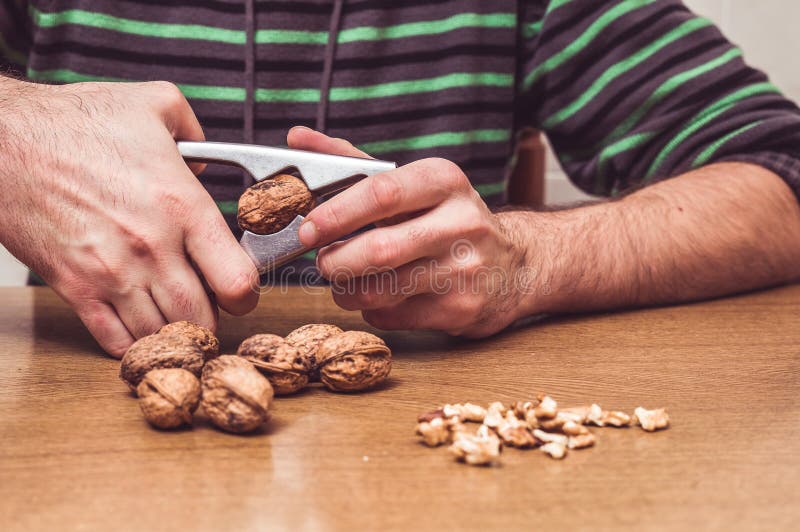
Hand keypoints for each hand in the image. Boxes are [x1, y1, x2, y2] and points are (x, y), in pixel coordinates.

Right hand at [0, 78, 257, 356]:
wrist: (2, 141)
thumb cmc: (75, 122)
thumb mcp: (155, 103)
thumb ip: (195, 130)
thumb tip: (207, 164)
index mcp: (182, 206)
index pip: (237, 280)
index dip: (247, 295)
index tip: (241, 291)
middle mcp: (153, 246)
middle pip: (203, 319)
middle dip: (213, 320)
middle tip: (208, 308)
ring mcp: (112, 272)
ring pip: (161, 334)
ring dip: (173, 332)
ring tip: (174, 317)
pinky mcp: (74, 287)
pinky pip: (114, 340)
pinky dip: (132, 342)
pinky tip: (137, 325)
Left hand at [287, 127, 530, 336]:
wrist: (516, 265)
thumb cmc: (448, 219)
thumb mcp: (413, 183)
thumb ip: (355, 163)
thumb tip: (297, 138)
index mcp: (444, 181)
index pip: (381, 193)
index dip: (336, 213)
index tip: (309, 228)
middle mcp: (461, 223)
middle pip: (377, 249)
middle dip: (335, 260)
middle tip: (324, 261)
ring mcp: (464, 270)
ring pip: (379, 290)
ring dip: (346, 290)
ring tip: (346, 281)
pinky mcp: (460, 310)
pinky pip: (392, 316)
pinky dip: (373, 309)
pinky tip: (381, 296)